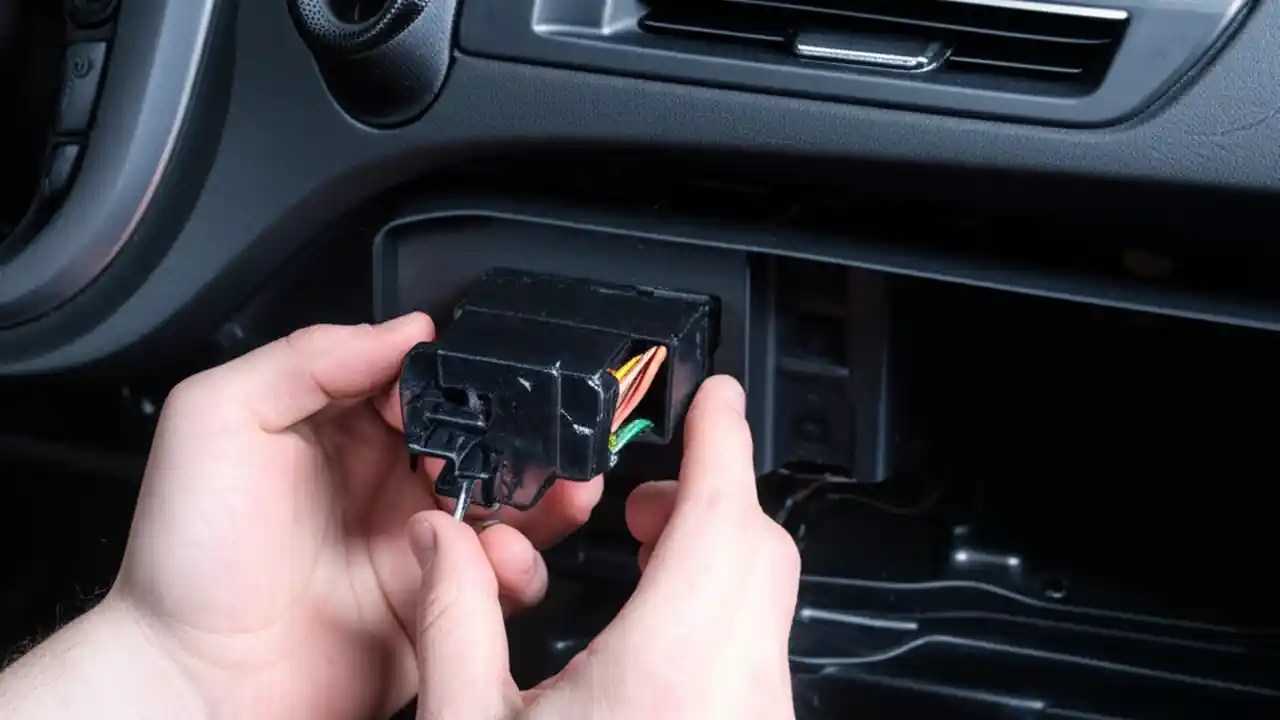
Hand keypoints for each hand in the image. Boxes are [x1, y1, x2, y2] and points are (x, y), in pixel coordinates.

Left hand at [108, 315, 602, 717]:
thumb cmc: (190, 557)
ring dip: (543, 492)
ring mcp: (420, 546)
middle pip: (481, 438)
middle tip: (537, 434)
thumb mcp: (219, 418)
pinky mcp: (441, 604)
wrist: (199, 680)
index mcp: (341, 427)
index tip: (472, 389)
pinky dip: (525, 565)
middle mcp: (387, 482)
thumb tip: (403, 329)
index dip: (457, 378)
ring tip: (557, 488)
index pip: (424, 380)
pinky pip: (504, 579)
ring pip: (508, 505)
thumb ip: (308, 358)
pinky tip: (506, 557)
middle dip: (522, 431)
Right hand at [407, 376, 800, 719]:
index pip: (722, 513)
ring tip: (649, 554)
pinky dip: (724, 610)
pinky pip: (762, 648)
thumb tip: (442, 540)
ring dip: (718, 554)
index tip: (716, 398)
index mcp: (671, 667)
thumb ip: (454, 621)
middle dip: (711, 495)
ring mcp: (761, 717)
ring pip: (769, 599)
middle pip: (758, 547)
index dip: (722, 438)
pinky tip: (665, 629)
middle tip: (648, 493)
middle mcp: (738, 691)